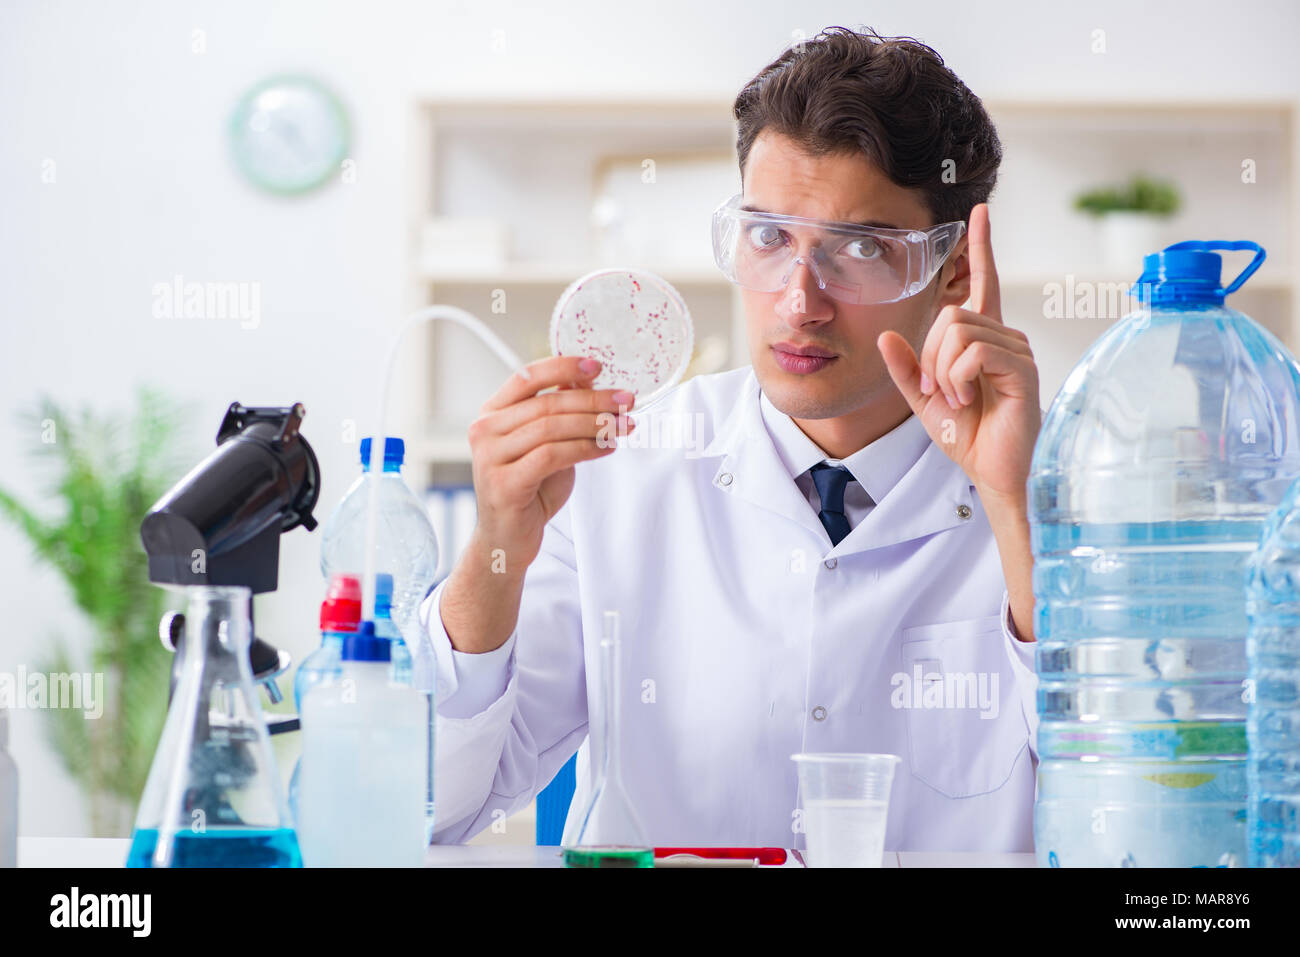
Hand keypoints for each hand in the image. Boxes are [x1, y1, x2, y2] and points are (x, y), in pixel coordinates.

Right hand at [468, 356, 634, 568]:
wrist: (509, 538)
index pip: (527, 377)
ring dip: (595, 424)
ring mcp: (490, 457)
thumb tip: (589, 379)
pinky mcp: (504, 483)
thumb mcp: (546, 443)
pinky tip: (607, 448)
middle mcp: (485, 430)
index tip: (597, 365)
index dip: (563, 367)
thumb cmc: (530, 488)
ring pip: (551, 428)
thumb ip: (559, 413)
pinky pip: (553, 455)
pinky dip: (586, 448)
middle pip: (547, 404)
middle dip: (593, 400)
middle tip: (626, 401)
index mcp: (492, 413)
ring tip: (624, 426)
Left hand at [877, 204, 1040, 503]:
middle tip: (940, 391)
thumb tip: (885, 336)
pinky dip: (957, 378)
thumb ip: (906, 368)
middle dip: (930, 356)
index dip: (981, 248)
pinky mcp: (1021, 368)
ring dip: (943, 371)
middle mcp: (1004, 336)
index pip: (982, 283)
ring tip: (958, 399)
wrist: (994, 471)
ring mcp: (1016, 350)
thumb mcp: (925, 399)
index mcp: (982, 340)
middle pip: (950, 315)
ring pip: (958, 331)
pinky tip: (968, 399)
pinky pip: (974, 352)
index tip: (979, 214)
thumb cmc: (970, 436)